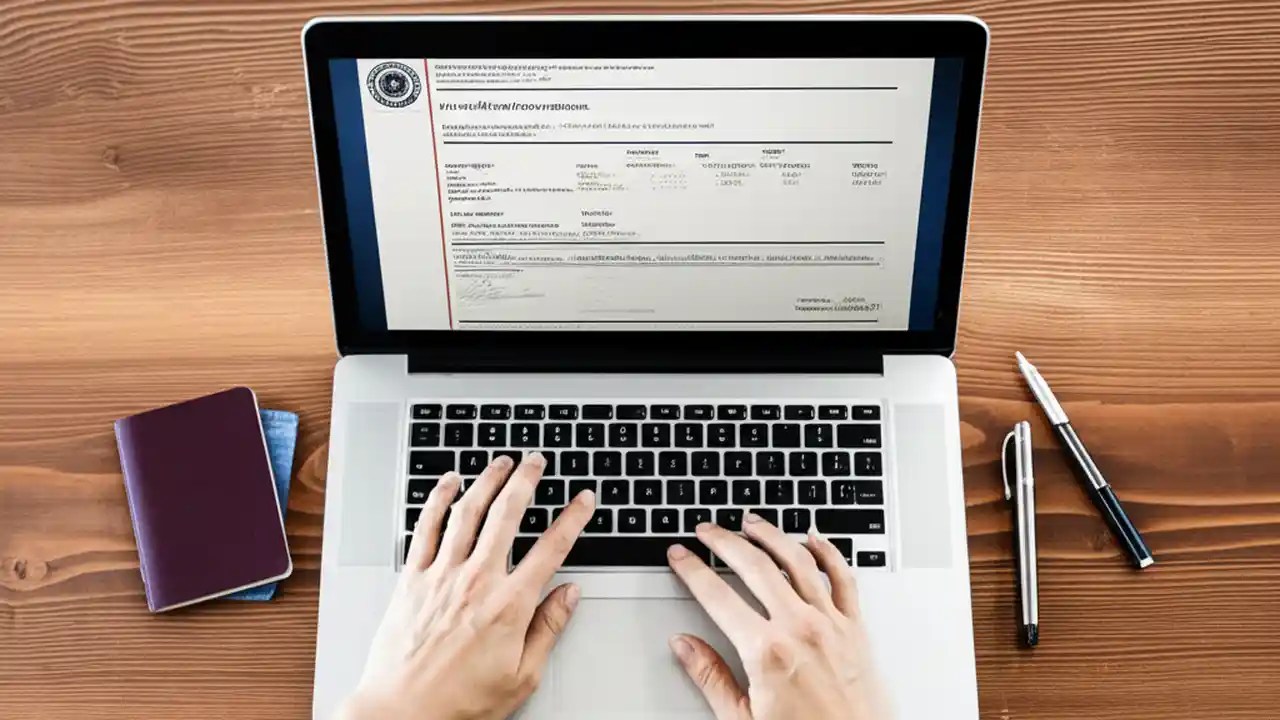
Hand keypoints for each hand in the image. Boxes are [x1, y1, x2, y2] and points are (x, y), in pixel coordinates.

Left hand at [339, 453, 595, 719]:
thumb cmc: (459, 703)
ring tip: (500, 462)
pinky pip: (426, 527)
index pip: (551, 548)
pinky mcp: (412, 579)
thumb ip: (548, 629)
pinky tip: (448, 483)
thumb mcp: (522, 676)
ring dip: (487, 480)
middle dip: (526, 479)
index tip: (584, 500)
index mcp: (509, 605)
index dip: (573, 518)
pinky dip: (438, 499)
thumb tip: (569, 596)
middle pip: (508, 513)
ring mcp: (441, 575)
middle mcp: (476, 581)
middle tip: (536, 461)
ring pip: (468, 511)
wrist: (403, 713)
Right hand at [666, 514, 891, 719]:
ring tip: (750, 523)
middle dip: (725, 541)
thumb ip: (710, 677)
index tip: (680, 556)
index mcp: (766, 652)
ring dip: (771, 535)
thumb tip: (683, 645)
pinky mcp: (855, 628)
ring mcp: (830, 624)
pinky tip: (813, 539)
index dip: (693, 570)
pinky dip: (827, 552)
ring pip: (797, 561)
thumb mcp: (742, 719)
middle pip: (755, 566)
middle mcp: (799, 629)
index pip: (718, 596)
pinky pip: (842, 577)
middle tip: (707, 530)